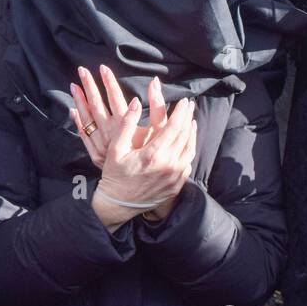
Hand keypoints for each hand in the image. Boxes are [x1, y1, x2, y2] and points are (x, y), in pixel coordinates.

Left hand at [70, 65, 166, 167]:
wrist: (140, 185)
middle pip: (96, 105)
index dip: (108, 82)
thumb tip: (155, 82)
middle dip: (89, 86)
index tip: (103, 68)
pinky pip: (82, 135)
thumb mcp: (159, 131)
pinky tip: (73, 111)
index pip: (115, 98)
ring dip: (79, 101)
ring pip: (86, 118)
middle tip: (82, 70)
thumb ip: (159, 106)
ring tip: (74, 85)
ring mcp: (100, 144)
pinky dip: (77, 122)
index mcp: (125, 126)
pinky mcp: (95, 154)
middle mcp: (110, 133)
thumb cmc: (153, 155)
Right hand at [91, 95, 196, 231]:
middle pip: (184, 136)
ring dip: (192, 134)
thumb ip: (126, 123)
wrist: (118, 204)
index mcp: (153, 154)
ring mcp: (174, 177)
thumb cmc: (115, 174)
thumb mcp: (115, 148)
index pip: (174, 127)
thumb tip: (135, 102)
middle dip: (187, 117)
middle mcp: (167, 166)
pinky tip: (186, 144)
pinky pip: (187, 165)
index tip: (184, 101)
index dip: (180, 112)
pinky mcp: (175, 186)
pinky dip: (189, 151)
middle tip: (189, 106)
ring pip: (189, 150)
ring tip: (191, 122)